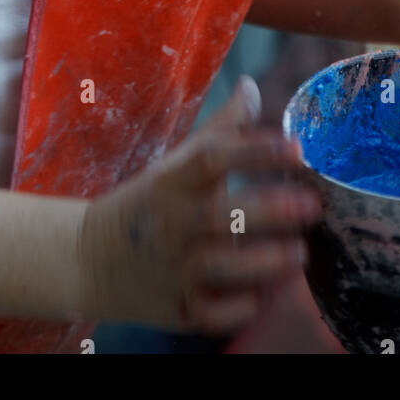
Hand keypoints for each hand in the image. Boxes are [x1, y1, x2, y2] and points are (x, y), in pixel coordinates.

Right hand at [81, 76, 320, 334]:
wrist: (86, 258)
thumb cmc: (150, 202)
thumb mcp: (176, 162)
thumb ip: (221, 130)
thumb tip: (251, 86)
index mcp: (173, 180)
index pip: (213, 158)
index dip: (255, 150)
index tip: (296, 148)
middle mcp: (172, 223)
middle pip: (221, 214)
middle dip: (271, 210)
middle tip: (313, 205)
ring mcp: (173, 268)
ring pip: (222, 267)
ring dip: (265, 261)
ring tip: (300, 253)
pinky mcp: (176, 308)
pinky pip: (213, 312)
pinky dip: (241, 306)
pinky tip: (268, 292)